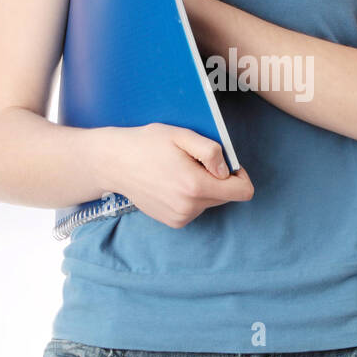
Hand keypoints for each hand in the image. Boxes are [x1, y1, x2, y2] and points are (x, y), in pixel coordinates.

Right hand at [104, 123, 253, 228]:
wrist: (114, 163)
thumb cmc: (147, 144)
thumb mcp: (181, 135)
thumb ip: (211, 151)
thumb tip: (228, 171)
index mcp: (195, 186)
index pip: (243, 192)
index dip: (240, 175)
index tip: (225, 164)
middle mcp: (189, 207)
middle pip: (227, 197)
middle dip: (218, 179)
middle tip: (194, 162)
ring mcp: (180, 217)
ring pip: (210, 202)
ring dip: (202, 187)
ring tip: (178, 171)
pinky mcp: (173, 221)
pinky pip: (196, 208)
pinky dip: (190, 196)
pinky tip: (171, 183)